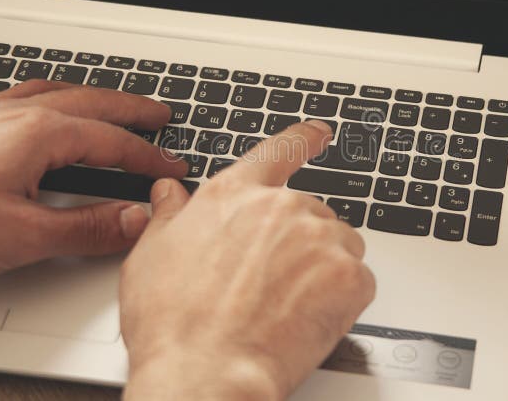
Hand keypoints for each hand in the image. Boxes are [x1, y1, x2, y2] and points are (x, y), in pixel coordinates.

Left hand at [0, 80, 186, 275]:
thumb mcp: (23, 235)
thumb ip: (87, 228)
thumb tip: (135, 220)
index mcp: (42, 135)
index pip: (113, 142)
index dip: (148, 157)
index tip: (171, 168)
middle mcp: (22, 115)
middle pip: (94, 103)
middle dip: (132, 110)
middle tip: (160, 114)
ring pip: (62, 93)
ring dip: (97, 97)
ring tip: (115, 102)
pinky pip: (29, 94)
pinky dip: (57, 95)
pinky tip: (50, 103)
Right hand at [120, 121, 375, 400]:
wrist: (205, 373)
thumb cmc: (176, 325)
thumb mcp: (151, 257)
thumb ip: (169, 215)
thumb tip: (168, 193)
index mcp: (235, 194)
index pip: (278, 151)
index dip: (302, 139)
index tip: (318, 133)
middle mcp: (281, 207)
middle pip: (311, 212)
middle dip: (299, 243)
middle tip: (271, 283)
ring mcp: (319, 238)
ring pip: (339, 244)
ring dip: (323, 269)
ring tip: (285, 304)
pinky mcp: (349, 276)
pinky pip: (357, 280)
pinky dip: (341, 300)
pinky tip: (306, 319)